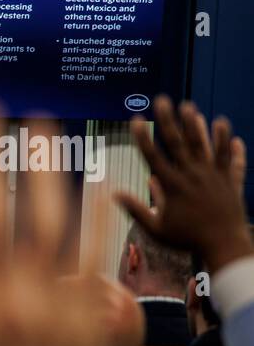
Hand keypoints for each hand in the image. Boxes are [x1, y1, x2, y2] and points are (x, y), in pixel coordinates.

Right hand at [119, 95, 250, 271]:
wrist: (223, 245)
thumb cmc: (187, 240)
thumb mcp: (156, 229)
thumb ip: (135, 209)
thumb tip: (114, 193)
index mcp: (172, 186)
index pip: (153, 156)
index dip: (142, 137)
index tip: (134, 119)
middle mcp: (193, 176)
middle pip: (179, 142)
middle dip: (169, 120)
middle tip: (162, 100)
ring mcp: (214, 176)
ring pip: (205, 145)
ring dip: (197, 124)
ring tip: (191, 107)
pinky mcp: (231, 180)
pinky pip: (231, 157)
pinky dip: (229, 143)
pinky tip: (226, 127)